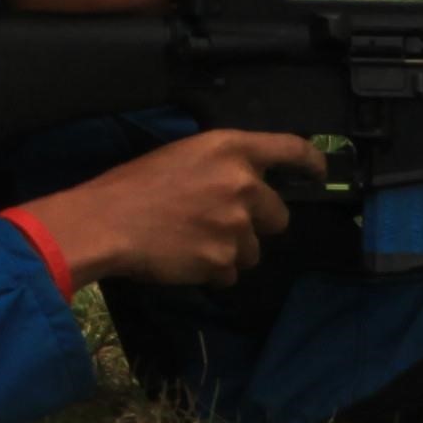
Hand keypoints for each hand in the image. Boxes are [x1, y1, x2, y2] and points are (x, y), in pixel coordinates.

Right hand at [21, 128, 319, 286]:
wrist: (104, 222)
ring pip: (254, 249)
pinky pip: (231, 273)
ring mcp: (237, 225)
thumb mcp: (181, 156)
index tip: (318, 174)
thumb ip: (222, 165)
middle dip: (256, 224)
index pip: (292, 149)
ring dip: (232, 250)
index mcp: (230, 148)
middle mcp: (243, 184)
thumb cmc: (132, 185)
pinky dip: (212, 271)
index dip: (312, 163)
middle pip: (278, 215)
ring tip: (192, 242)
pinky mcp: (224, 260)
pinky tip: (184, 258)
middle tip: (219, 223)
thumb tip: (248, 184)